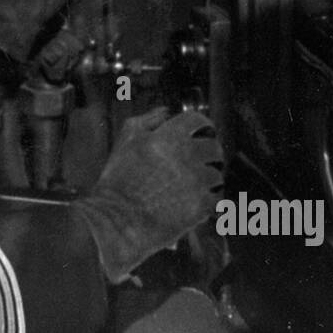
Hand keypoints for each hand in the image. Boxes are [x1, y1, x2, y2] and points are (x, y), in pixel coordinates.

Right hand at [72, 109, 223, 284]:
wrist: (115, 220)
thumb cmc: (117, 182)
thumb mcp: (125, 141)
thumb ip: (147, 121)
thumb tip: (166, 111)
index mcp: (168, 137)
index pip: (197, 121)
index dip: (202, 126)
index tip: (202, 132)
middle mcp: (187, 155)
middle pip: (214, 147)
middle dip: (209, 154)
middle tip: (200, 163)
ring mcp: (196, 181)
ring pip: (217, 175)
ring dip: (209, 180)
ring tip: (193, 188)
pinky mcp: (200, 206)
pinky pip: (217, 200)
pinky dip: (209, 203)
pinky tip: (196, 205)